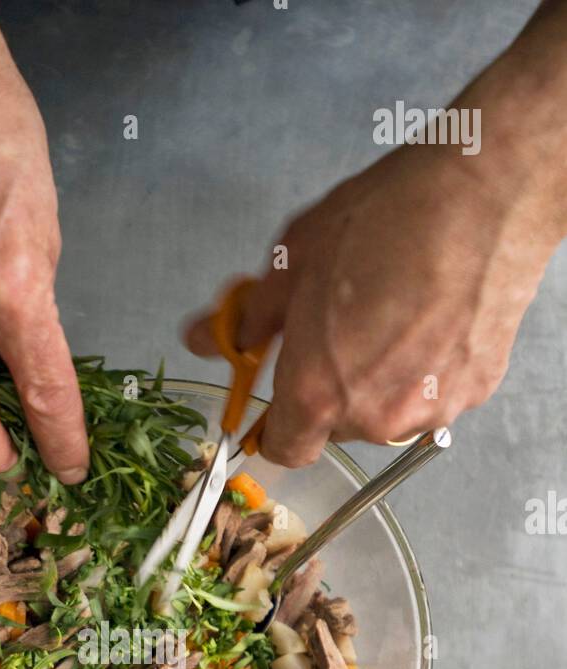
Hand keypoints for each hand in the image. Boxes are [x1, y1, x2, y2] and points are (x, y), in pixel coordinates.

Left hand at [185, 111, 564, 468]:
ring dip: (378, 381)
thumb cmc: (390, 218)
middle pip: (335, 428)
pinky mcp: (473, 391)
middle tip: (338, 330)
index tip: (275, 407)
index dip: (275, 429)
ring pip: (385, 413)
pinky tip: (430, 316)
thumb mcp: (294, 260)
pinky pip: (431, 395)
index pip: (285, 449)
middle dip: (328, 389)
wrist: (484, 195)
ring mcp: (428, 408)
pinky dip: (424, 370)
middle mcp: (372, 415)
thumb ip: (248, 317)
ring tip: (390, 315)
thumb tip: (208, 338)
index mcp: (316, 391)